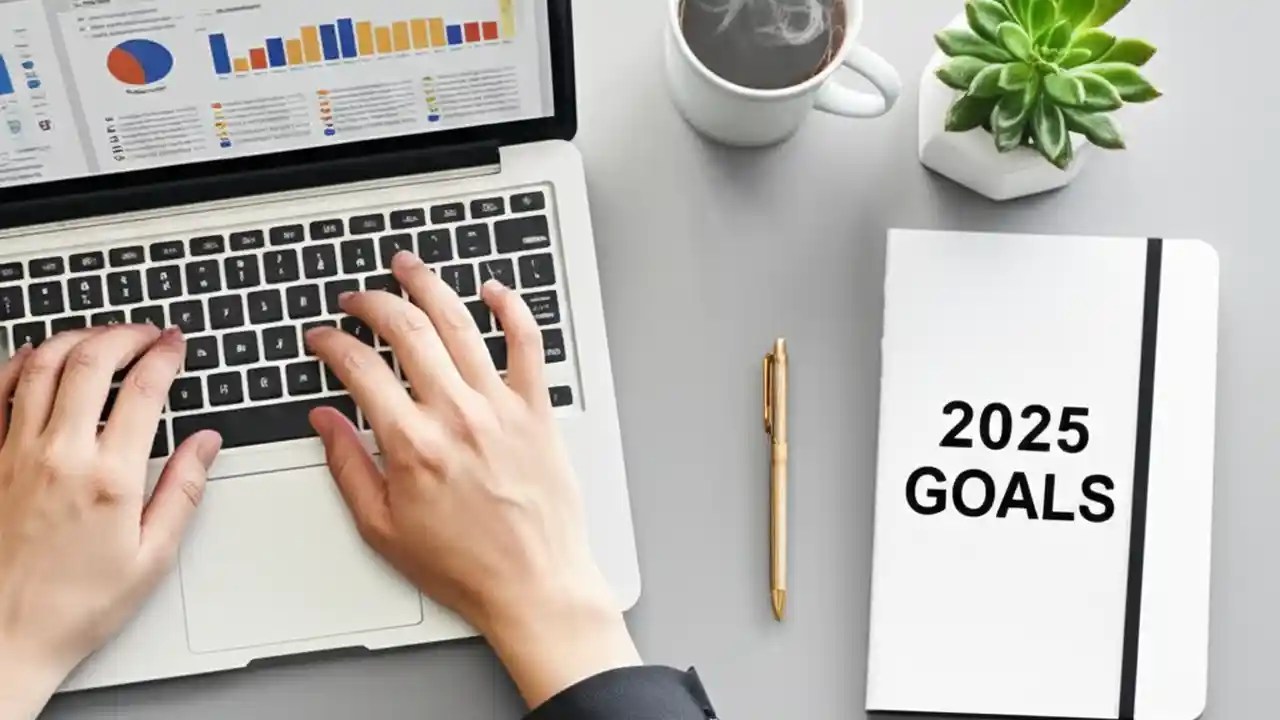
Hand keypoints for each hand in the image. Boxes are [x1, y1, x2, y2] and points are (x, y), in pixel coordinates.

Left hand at [0, 326, 220, 719]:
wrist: (4, 637)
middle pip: (91, 361)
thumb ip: (183, 491)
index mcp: (109, 478)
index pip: (145, 389)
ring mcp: (14, 454)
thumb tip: (206, 444)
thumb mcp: (152, 556)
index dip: (166, 354)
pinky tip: (37, 359)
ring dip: (76, 339)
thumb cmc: (75, 606)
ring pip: (42, 365)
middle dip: (125, 334)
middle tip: (145, 334)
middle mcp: (58, 456)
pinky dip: (19, 364)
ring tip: (100, 338)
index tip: (176, 344)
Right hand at [307, 252, 639, 708]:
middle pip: (407, 331)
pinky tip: (494, 291)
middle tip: (358, 298)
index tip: (322, 337)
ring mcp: (500, 408)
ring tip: (410, 268)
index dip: (332, 343)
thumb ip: (347, 466)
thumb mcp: (382, 527)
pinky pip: (527, 345)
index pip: (360, 368)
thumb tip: (324, 420)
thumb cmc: (463, 565)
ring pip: (461, 325)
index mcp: (412, 445)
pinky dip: (512, 310)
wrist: (533, 584)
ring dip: (430, 286)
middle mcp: (456, 415)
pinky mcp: (536, 411)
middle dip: (373, 303)